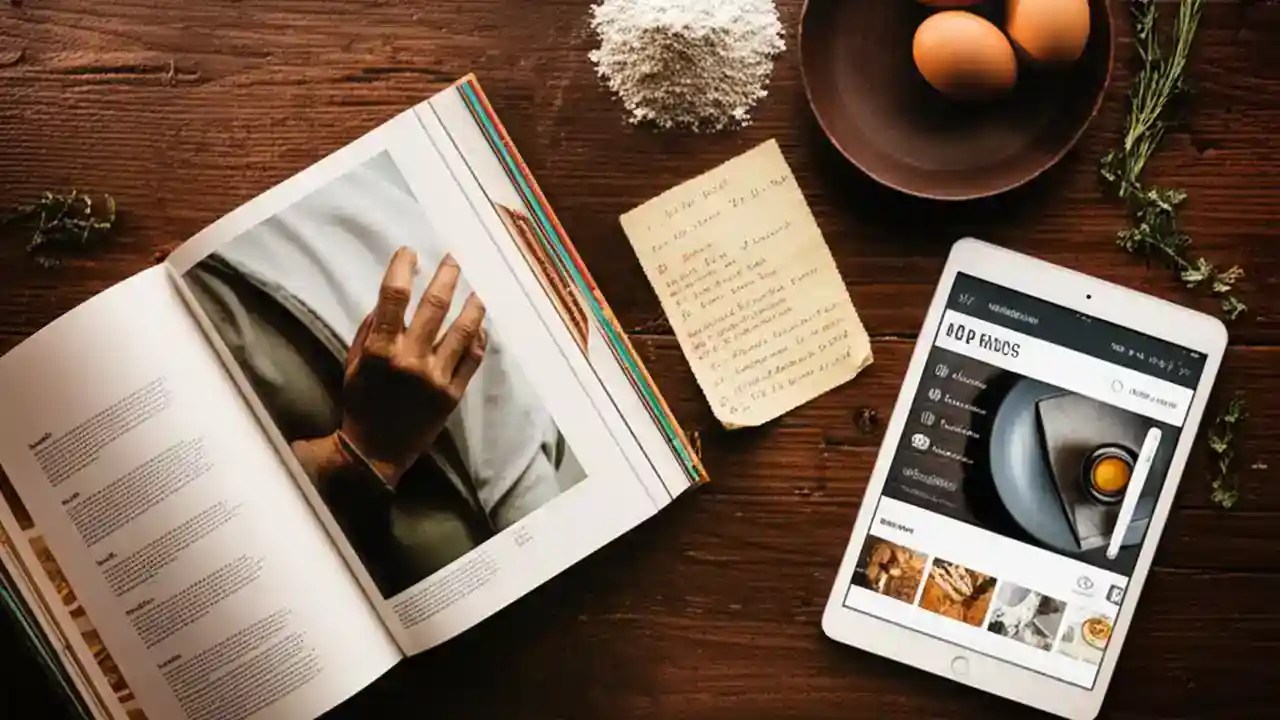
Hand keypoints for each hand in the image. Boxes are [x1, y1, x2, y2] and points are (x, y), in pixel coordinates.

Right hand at [339, 247, 486, 485]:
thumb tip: (392, 297)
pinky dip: (478, 338)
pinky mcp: (453, 394)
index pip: (394, 297)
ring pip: (463, 329)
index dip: (402, 268)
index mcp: (380, 349)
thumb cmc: (361, 402)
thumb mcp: (354, 362)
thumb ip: (371, 328)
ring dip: (473, 303)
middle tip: (454, 260)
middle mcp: (410, 360)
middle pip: (435, 305)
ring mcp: (436, 377)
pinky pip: (472, 358)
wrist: (375, 451)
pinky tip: (480, 325)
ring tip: (478, 289)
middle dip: (447, 276)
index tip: (410, 252)